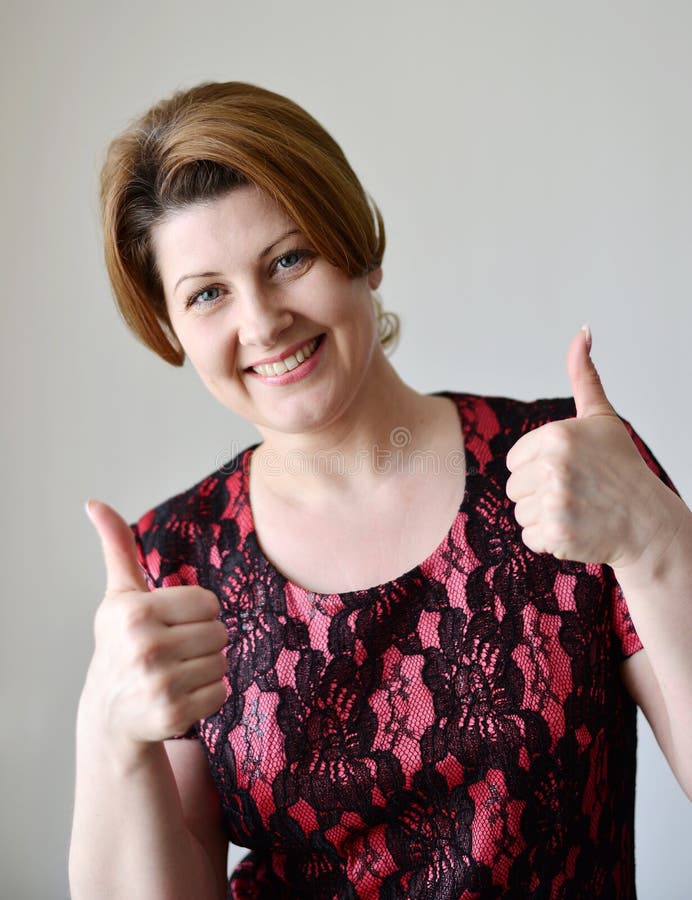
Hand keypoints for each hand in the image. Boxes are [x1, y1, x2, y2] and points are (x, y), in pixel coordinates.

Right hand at [83, 500, 227, 743]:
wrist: (110, 712)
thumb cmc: (121, 642)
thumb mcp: (119, 595)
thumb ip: (118, 548)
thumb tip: (95, 503)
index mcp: (135, 612)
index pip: (208, 602)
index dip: (195, 612)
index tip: (169, 623)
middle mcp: (144, 647)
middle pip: (219, 632)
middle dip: (203, 640)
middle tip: (174, 650)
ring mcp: (159, 684)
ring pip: (222, 662)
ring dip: (207, 667)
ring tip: (176, 671)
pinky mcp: (173, 715)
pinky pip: (221, 693)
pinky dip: (208, 695)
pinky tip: (181, 694)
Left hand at [506, 328, 663, 566]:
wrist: (647, 522)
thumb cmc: (620, 468)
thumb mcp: (601, 418)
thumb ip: (584, 377)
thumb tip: (582, 331)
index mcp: (556, 436)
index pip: (514, 460)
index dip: (538, 467)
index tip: (570, 469)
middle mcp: (553, 467)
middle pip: (514, 487)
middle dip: (539, 493)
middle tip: (576, 491)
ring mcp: (555, 502)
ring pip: (520, 513)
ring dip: (543, 516)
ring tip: (577, 509)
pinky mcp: (556, 533)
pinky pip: (529, 537)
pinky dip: (549, 540)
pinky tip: (576, 529)